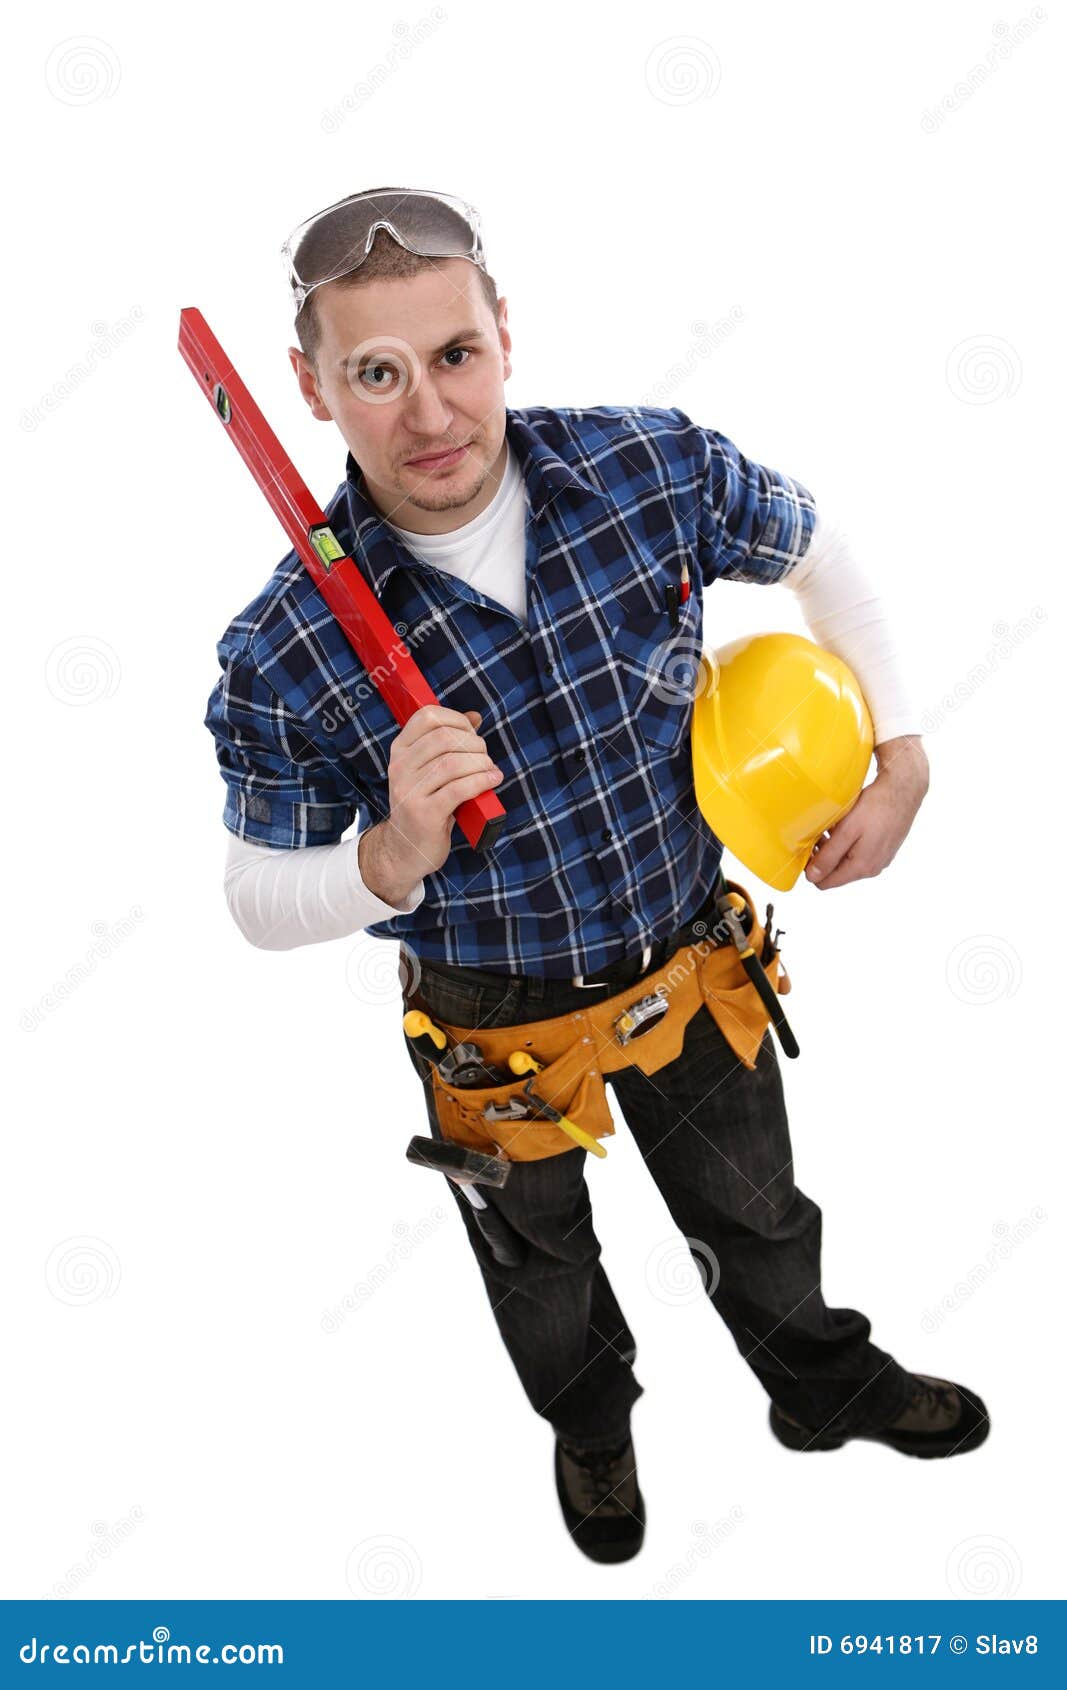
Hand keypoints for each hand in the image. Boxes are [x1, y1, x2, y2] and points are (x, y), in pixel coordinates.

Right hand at [358, 706, 502, 901]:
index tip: (472, 734)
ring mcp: (410, 791)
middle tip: (485, 758)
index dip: (457, 719)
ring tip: (490, 771)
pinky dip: (482, 781)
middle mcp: (400, 768)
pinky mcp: (425, 814)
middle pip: (445, 738)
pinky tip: (493, 781)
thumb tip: (474, 717)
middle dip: (474, 744)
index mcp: (400, 751)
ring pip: (453, 763)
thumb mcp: (429, 771)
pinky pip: (459, 789)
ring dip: (481, 763)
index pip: (427, 716)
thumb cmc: (425, 805)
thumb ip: (449, 743)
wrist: (406, 849)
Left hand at [804, 735, 928, 889]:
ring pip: (847, 861)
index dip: (811, 868)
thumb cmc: (876, 806)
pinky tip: (849, 825)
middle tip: (818, 834)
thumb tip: (813, 877)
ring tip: (832, 827)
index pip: (825, 883)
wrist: (904, 789)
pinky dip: (850, 842)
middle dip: (823, 857)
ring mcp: (880, 859)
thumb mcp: (846, 831)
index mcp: (862, 868)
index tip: (806, 849)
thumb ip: (829, 856)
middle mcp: (873, 868)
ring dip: (836, 848)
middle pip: (836, 872)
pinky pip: (859, 852)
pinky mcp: (884, 848)